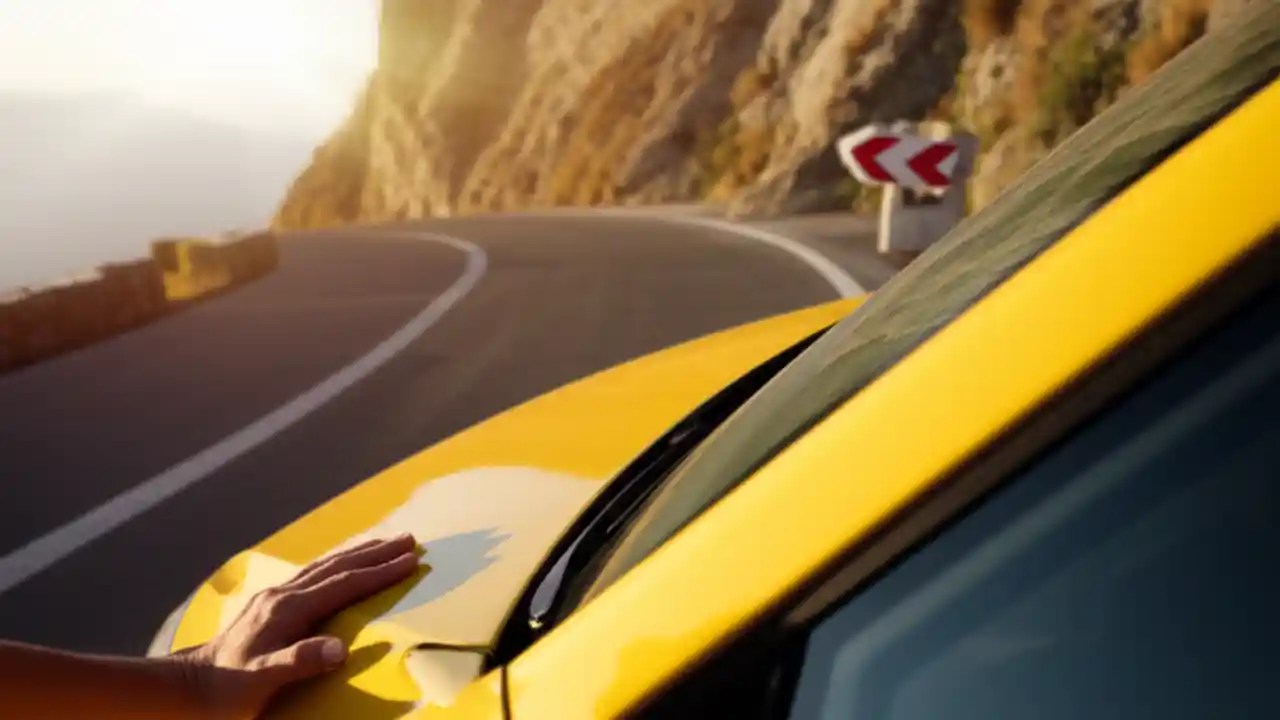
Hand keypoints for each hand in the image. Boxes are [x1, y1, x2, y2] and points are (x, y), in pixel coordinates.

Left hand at [175, 534, 418, 718]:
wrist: (190, 686)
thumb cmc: (228, 689)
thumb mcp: (261, 680)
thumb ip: (299, 661)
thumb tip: (341, 648)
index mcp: (287, 609)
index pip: (343, 585)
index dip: (379, 573)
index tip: (411, 561)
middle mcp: (283, 594)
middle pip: (338, 566)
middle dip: (376, 553)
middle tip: (410, 540)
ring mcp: (276, 596)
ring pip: (325, 566)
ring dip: (358, 553)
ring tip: (385, 543)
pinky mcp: (271, 603)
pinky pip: (313, 575)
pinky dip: (337, 564)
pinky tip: (341, 564)